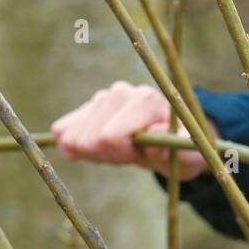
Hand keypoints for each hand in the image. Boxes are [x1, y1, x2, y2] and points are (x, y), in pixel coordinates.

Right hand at [51, 81, 209, 178]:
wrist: (173, 141)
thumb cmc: (182, 149)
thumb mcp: (185, 154)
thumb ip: (171, 146)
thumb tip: (150, 143)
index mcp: (144, 100)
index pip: (109, 136)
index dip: (120, 154)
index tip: (139, 156)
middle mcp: (121, 92)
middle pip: (90, 138)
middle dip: (107, 155)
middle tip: (131, 155)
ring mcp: (102, 98)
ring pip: (73, 136)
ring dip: (94, 153)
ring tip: (119, 150)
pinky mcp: (88, 107)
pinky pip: (63, 129)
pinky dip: (72, 146)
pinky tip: (91, 150)